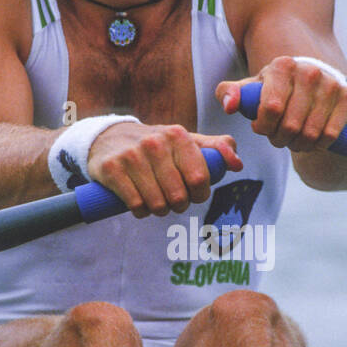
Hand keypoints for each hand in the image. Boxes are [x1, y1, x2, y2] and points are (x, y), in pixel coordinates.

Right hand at [87, 121, 241, 217]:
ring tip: (155, 200)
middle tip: (173, 200)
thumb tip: (237, 164)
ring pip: (157, 204)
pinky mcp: (111, 169)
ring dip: (159, 210)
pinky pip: (135, 205)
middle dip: (179, 205)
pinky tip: (139, 202)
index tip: (193, 194)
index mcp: (178, 135)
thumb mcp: (185, 141)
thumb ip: (216, 149)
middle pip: (178, 195)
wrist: (109, 138)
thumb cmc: (156, 145)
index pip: (200, 179)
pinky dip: (140, 211)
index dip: (199, 195)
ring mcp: (131, 155)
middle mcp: (154, 142)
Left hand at [216, 55, 346, 152]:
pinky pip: (330, 134)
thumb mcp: (252, 89)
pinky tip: (313, 140)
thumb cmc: (276, 89)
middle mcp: (309, 71)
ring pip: (311, 133)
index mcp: (282, 66)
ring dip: (299, 145)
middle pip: (291, 125)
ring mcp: (330, 84)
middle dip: (280, 139)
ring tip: (294, 140)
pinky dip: (319, 145)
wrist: (314, 83)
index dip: (264, 127)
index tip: (261, 128)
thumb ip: (229, 93)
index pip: (271, 108)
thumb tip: (229, 106)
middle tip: (279, 138)